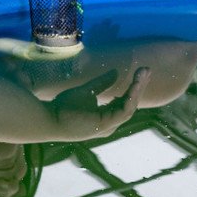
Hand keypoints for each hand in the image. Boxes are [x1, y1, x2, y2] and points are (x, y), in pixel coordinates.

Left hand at [28, 66, 150, 141]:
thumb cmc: (62, 108)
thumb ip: (100, 84)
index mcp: (105, 117)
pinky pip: (124, 111)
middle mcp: (109, 123)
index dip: (133, 87)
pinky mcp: (105, 125)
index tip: (140, 72)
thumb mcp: (85, 91)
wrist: (49, 119)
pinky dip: (131, 97)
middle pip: (130, 104)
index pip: (124, 102)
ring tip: (144, 72)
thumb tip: (115, 72)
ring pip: (130, 106)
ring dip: (138, 89)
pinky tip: (135, 85)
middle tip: (147, 69)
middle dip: (140, 86)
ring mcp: (108, 126)